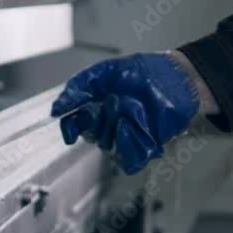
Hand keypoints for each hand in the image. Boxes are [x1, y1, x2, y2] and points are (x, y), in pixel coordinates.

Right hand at [51, 52, 199, 174]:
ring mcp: (125, 137)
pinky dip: (128, 146)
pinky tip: (133, 126)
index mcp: (94, 108)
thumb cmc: (141, 72)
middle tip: (109, 102)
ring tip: (128, 109)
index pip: (73, 125)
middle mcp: (107, 125)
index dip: (69, 129)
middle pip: (90, 135)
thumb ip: (77, 88)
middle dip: (97, 121)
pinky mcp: (144, 147)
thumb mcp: (102, 73)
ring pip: (107, 146)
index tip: (69, 131)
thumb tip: (57, 110)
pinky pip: (128, 159)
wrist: (175, 76)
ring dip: (114, 129)